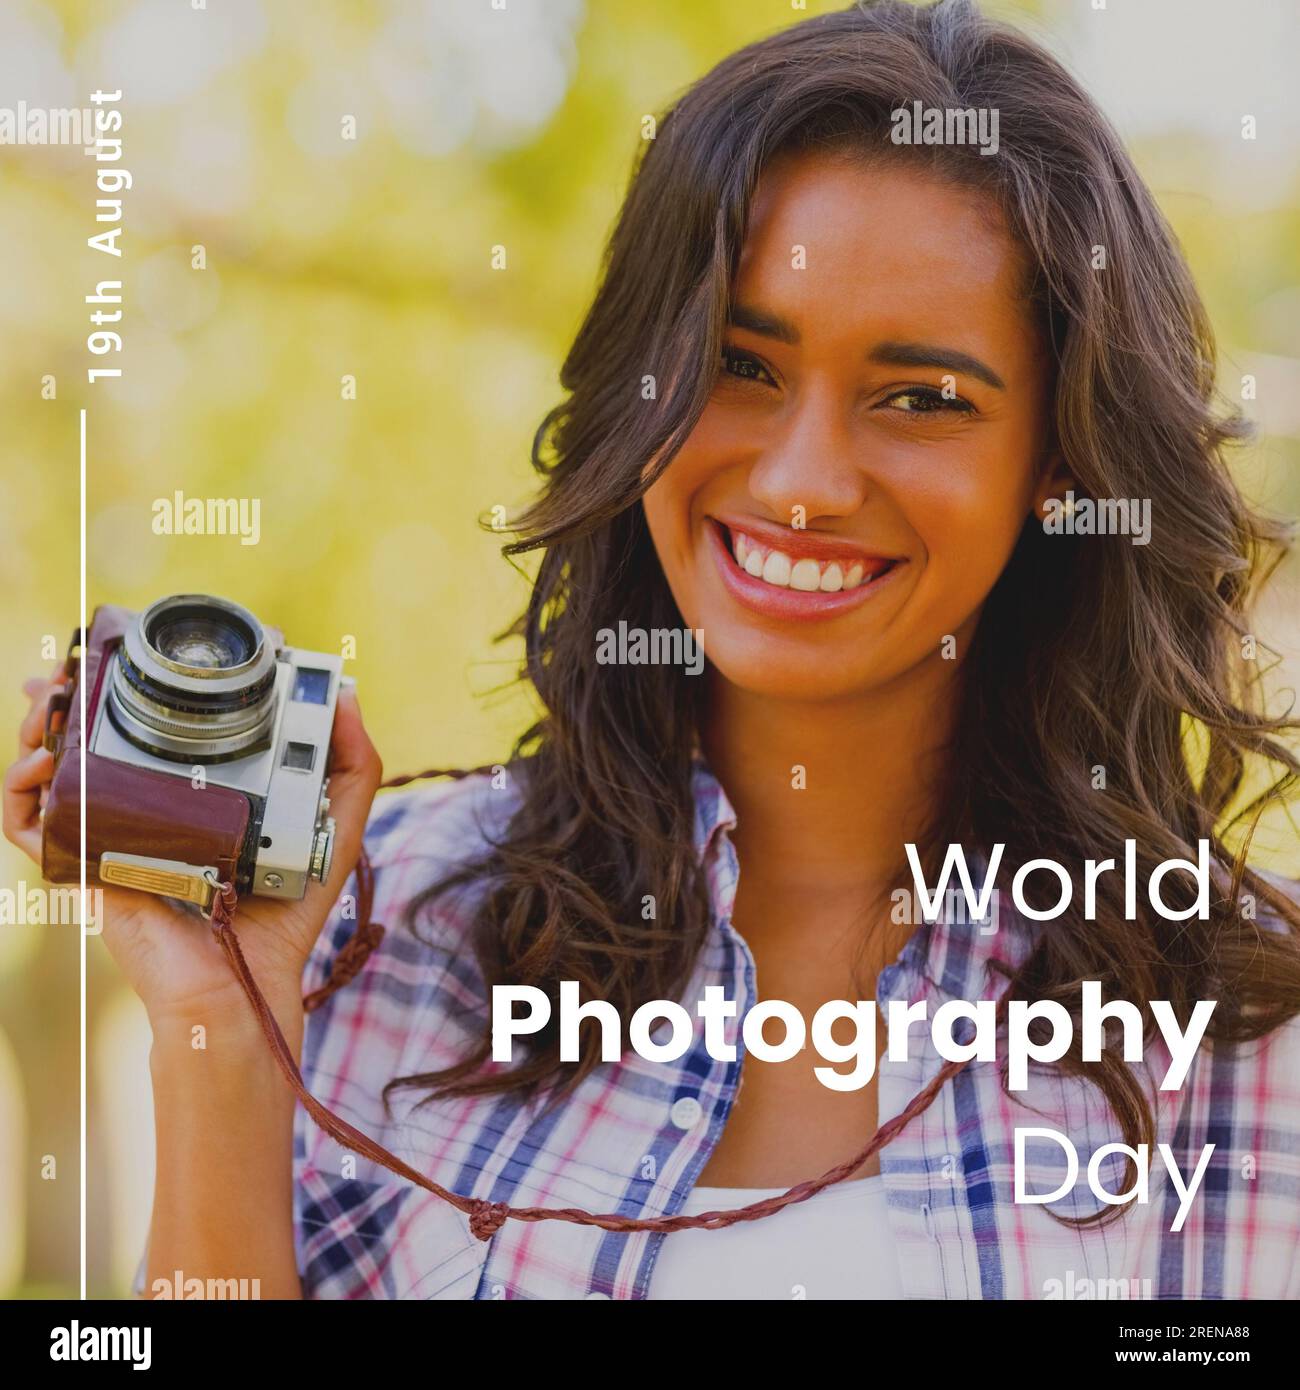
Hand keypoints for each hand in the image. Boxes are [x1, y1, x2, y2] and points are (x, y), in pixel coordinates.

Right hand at [3, 675, 381, 1028]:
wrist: (244, 979)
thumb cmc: (287, 910)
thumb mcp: (331, 830)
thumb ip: (352, 767)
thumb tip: (346, 695)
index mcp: (197, 793)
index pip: (152, 729)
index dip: (132, 690)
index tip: (130, 651)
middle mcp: (148, 808)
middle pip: (91, 740)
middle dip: (71, 699)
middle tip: (73, 671)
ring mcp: (113, 834)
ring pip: (53, 771)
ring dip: (41, 730)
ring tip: (51, 706)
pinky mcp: (89, 865)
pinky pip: (33, 826)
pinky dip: (20, 795)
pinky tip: (38, 769)